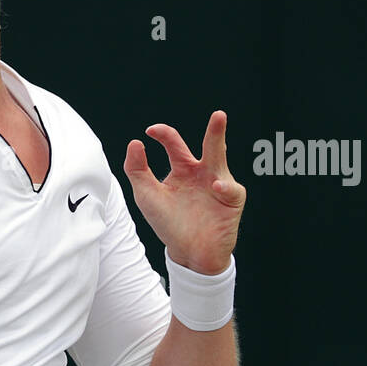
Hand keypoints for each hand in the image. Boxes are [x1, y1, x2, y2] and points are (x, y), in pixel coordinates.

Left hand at [123, 110, 245, 273]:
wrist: (187, 252)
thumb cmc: (169, 223)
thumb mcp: (147, 196)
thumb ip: (137, 170)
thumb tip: (134, 142)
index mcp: (183, 169)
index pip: (174, 145)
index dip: (163, 134)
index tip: (150, 131)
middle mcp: (203, 172)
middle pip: (209, 146)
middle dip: (214, 130)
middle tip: (218, 114)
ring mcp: (219, 184)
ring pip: (221, 159)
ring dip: (221, 140)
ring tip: (219, 123)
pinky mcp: (232, 200)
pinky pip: (229, 189)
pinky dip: (223, 187)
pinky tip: (215, 186)